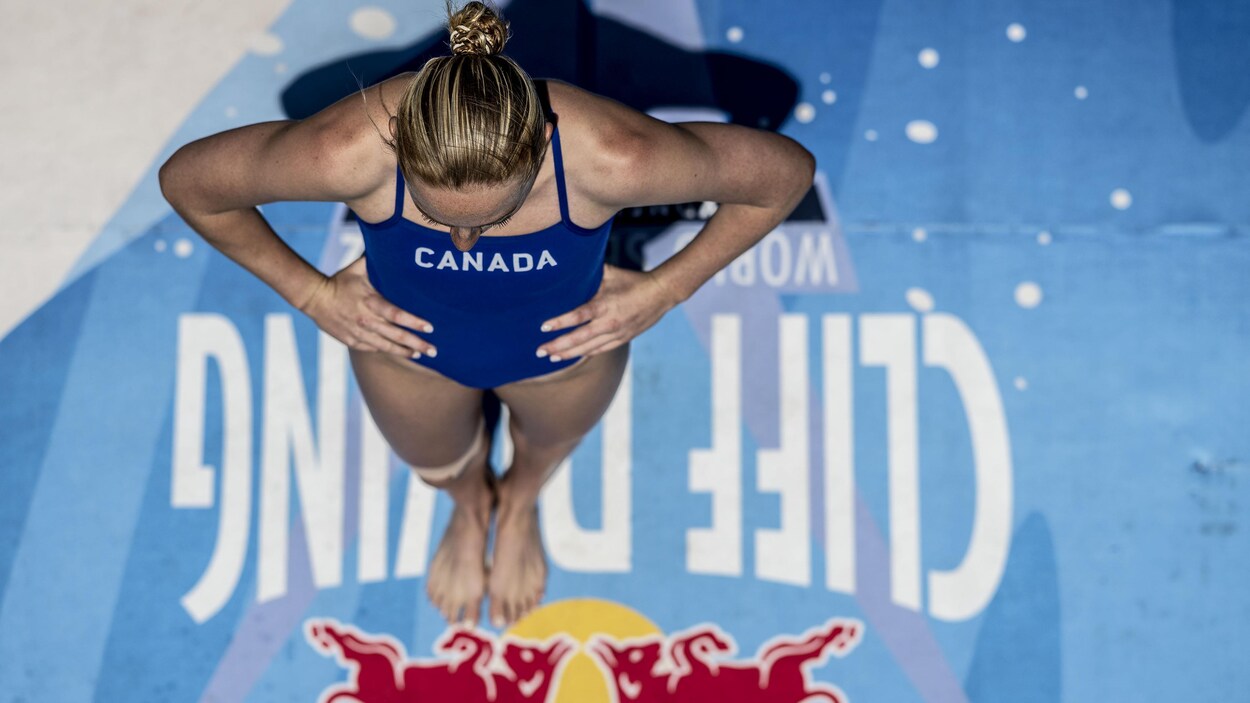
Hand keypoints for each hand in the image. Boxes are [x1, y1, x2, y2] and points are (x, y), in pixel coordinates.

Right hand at [299, 254, 436, 358]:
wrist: (313, 298)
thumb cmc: (340, 281)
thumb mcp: (359, 268)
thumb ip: (378, 262)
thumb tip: (395, 246)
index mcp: (370, 301)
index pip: (397, 315)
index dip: (414, 322)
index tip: (430, 328)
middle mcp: (366, 320)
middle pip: (396, 335)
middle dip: (417, 343)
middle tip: (433, 350)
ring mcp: (358, 333)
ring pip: (386, 346)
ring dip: (405, 351)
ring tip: (420, 354)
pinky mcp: (351, 341)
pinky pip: (373, 348)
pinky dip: (387, 350)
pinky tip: (400, 352)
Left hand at [537, 264, 680, 360]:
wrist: (661, 294)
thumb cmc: (633, 281)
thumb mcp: (610, 273)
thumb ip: (589, 274)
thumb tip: (568, 267)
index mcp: (605, 304)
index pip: (578, 316)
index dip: (560, 322)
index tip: (544, 326)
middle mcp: (610, 322)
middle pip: (579, 338)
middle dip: (557, 345)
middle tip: (539, 350)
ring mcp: (617, 333)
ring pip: (588, 348)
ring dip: (568, 353)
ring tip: (550, 357)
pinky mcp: (622, 339)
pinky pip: (600, 350)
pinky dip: (584, 354)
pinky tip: (571, 356)